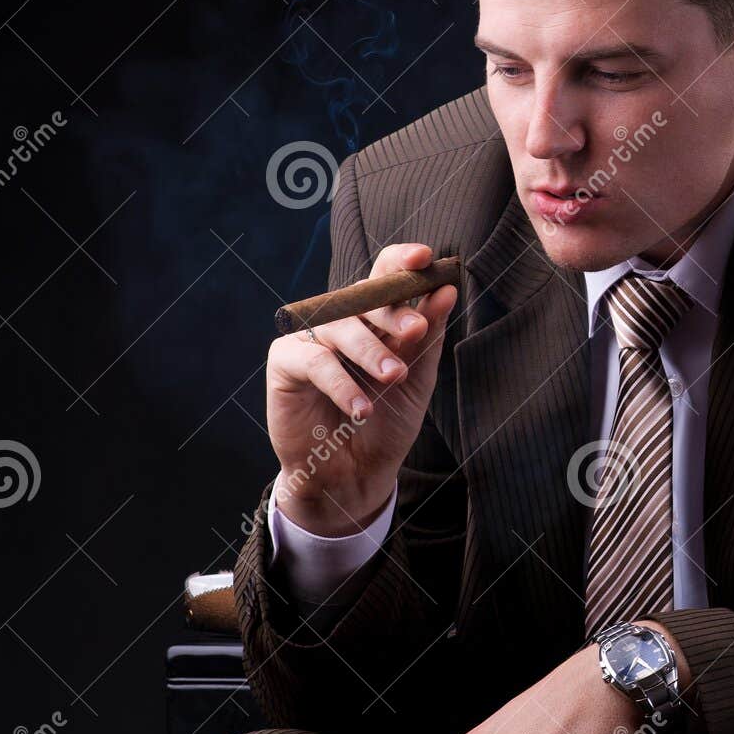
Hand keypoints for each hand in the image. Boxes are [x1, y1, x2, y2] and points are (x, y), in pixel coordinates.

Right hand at [265, 243, 457, 535]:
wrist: (355, 474)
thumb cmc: (386, 424)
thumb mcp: (416, 380)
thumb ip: (427, 337)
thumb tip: (447, 291)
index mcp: (376, 319)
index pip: (385, 276)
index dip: (402, 261)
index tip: (425, 258)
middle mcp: (342, 321)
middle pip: (364, 297)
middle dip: (393, 312)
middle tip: (416, 331)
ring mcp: (312, 338)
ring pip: (342, 328)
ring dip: (372, 352)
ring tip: (395, 377)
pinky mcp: (286, 362)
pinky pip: (315, 361)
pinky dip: (342, 383)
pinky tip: (362, 407)